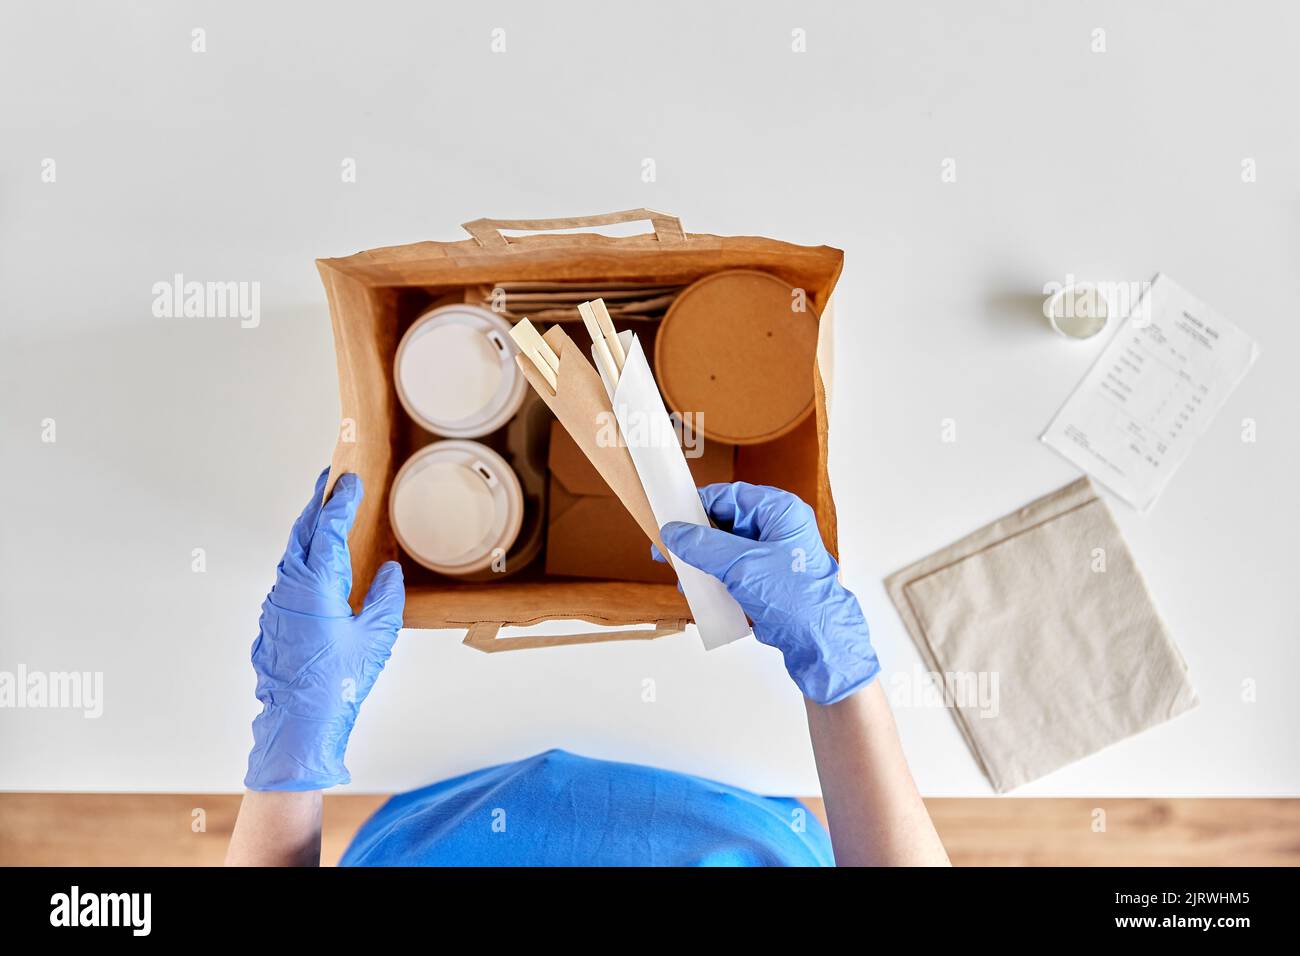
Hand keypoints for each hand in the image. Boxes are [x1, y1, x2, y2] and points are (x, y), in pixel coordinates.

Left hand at [244, 469, 404, 790]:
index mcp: (315, 585)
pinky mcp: (275, 620)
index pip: (326, 530)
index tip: (349, 480)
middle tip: (331, 478)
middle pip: (301, 533)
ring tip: (325, 511)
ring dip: (308, 528)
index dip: (340, 502)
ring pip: (292, 553)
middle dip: (317, 503)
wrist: (299, 724)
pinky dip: (303, 555)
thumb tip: (389, 573)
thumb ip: (385, 598)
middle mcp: (289, 587)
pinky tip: (316, 560)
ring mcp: (277, 603)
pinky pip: (288, 575)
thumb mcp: (376, 637)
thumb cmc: (338, 684)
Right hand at [654, 482, 878, 704]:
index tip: (673, 516)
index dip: (699, 505)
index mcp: (780, 511)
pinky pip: (733, 568)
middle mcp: (777, 527)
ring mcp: (772, 552)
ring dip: (702, 561)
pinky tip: (697, 589)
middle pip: (725, 522)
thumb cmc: (795, 597)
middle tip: (669, 549)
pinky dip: (714, 576)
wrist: (816, 639)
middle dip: (696, 539)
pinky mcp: (765, 576)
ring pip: (726, 547)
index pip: (730, 497)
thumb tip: (674, 532)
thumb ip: (703, 545)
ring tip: (682, 575)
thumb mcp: (741, 565)